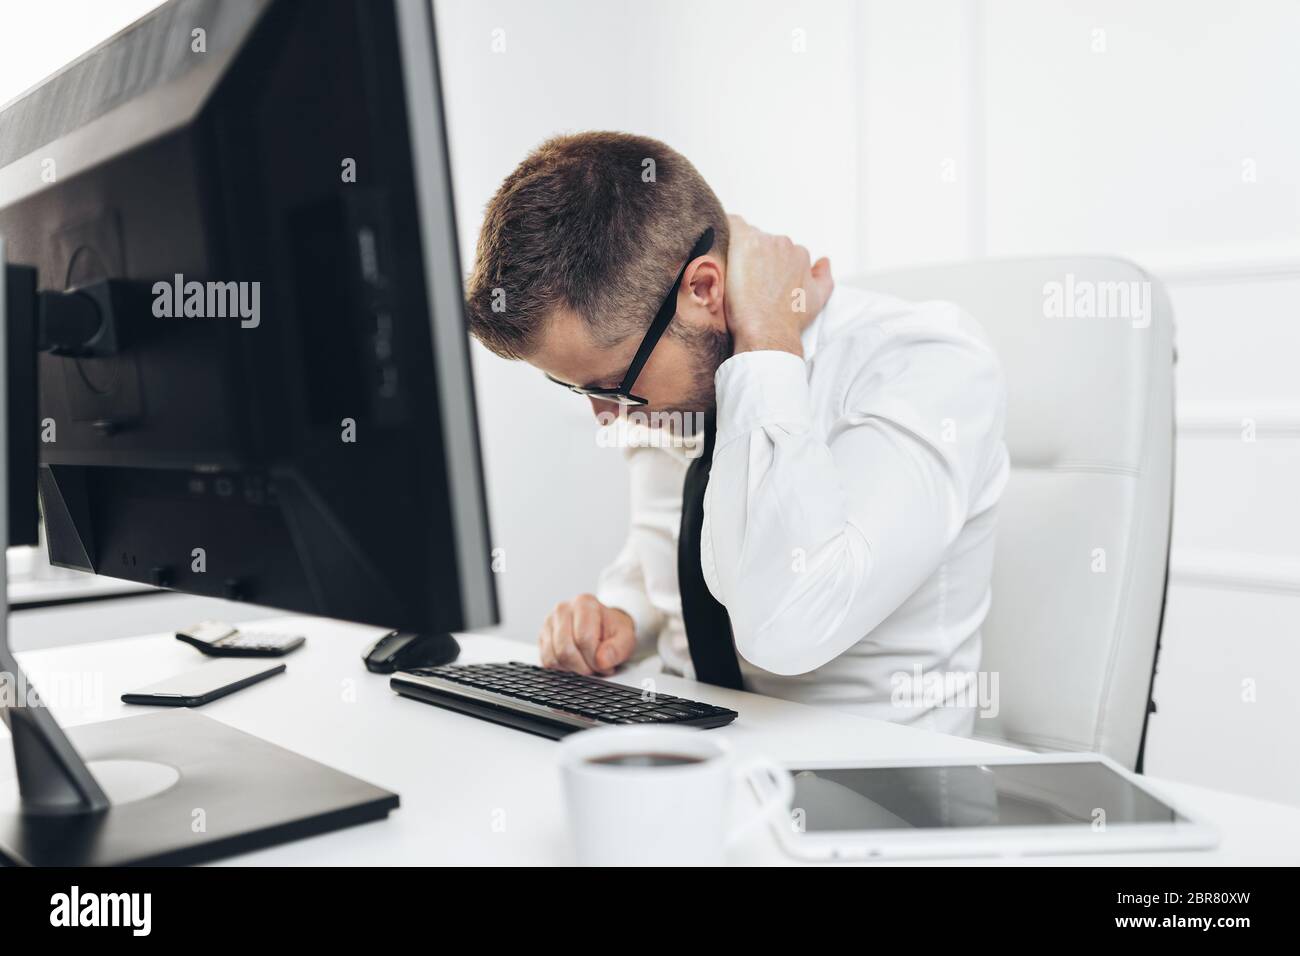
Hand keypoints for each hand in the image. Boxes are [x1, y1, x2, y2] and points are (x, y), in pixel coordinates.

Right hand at [539, 594, 636, 675]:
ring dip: (572, 669)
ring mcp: (549, 622)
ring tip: (586, 664)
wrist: (603, 626)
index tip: (604, 664)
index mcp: (584, 603)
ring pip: (554, 657)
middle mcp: (563, 609)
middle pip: (565, 650)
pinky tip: (575, 663)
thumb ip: (617, 649)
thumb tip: (601, 661)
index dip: (595, 659)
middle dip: (583, 667)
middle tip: (595, 667)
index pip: (584, 638)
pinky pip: (547, 661)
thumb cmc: (612, 630)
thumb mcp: (625, 637)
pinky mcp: (542, 637)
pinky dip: (562, 669)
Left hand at [723, 215, 832, 355]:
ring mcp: (764, 242)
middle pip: (760, 241)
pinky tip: (717, 247)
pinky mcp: (745, 243)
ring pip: (744, 236)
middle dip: (750, 257)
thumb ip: (823, 278)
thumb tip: (824, 262)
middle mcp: (784, 244)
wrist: (768, 331)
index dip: (762, 263)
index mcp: (799, 254)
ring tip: (727, 273)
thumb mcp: (817, 299)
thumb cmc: (789, 320)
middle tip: (739, 279)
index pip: (777, 248)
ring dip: (736, 251)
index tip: (753, 278)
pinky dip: (723, 232)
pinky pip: (731, 225)